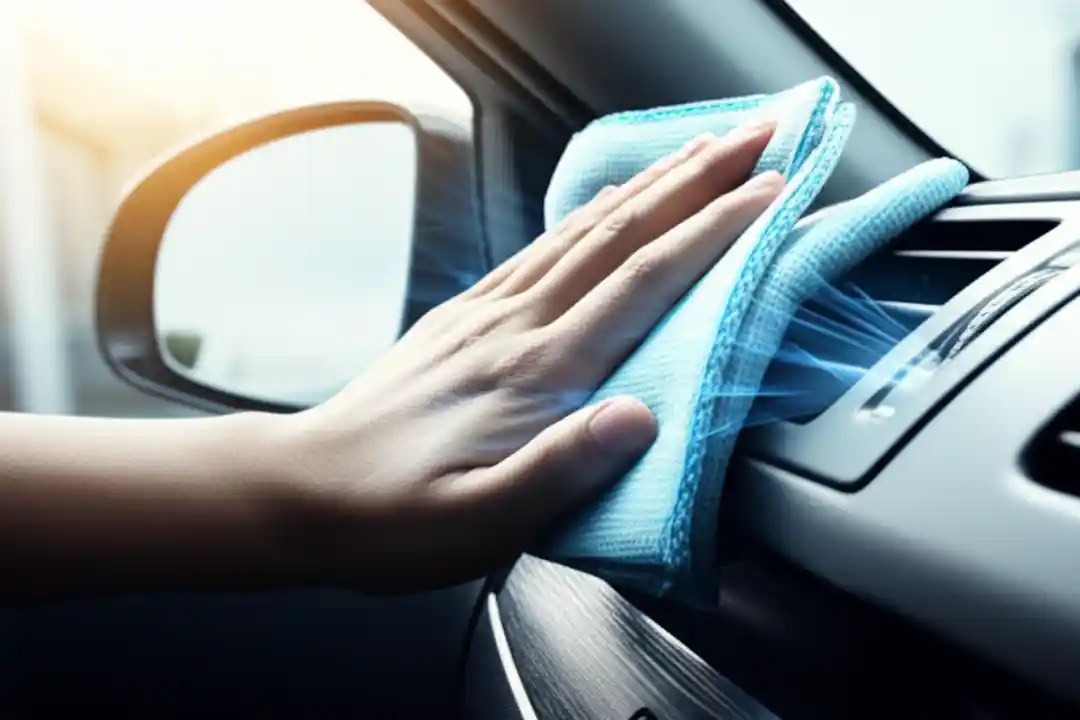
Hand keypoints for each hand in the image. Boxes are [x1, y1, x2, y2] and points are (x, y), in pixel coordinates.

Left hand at [277, 120, 782, 589]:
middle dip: (699, 177)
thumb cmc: (394, 520)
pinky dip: (590, 211)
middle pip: (624, 232)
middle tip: (758, 134)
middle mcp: (516, 327)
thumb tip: (641, 418)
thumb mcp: (481, 522)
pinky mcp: (467, 315)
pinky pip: (541, 245)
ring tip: (702, 147)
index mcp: (536, 374)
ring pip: (586, 228)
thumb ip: (563, 469)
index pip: (643, 281)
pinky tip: (609, 199)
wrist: (302, 492)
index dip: (713, 230)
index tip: (769, 190)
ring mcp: (489, 313)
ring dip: (652, 181)